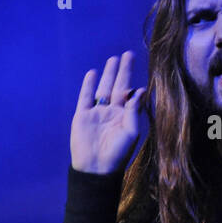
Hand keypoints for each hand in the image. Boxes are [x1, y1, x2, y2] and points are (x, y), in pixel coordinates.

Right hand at [70, 51, 150, 175]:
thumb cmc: (117, 154)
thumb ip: (134, 110)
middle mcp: (110, 113)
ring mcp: (96, 114)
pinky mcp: (82, 116)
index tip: (139, 70)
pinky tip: (92, 73)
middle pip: (117, 86)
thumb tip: (139, 90)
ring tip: (113, 59)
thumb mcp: (131, 131)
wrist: (96, 168)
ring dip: (107, 74)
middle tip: (127, 54)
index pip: (129, 94)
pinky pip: (85, 97)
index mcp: (124, 116)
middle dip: (122, 71)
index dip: (133, 81)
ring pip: (102, 89)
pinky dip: (88, 85)